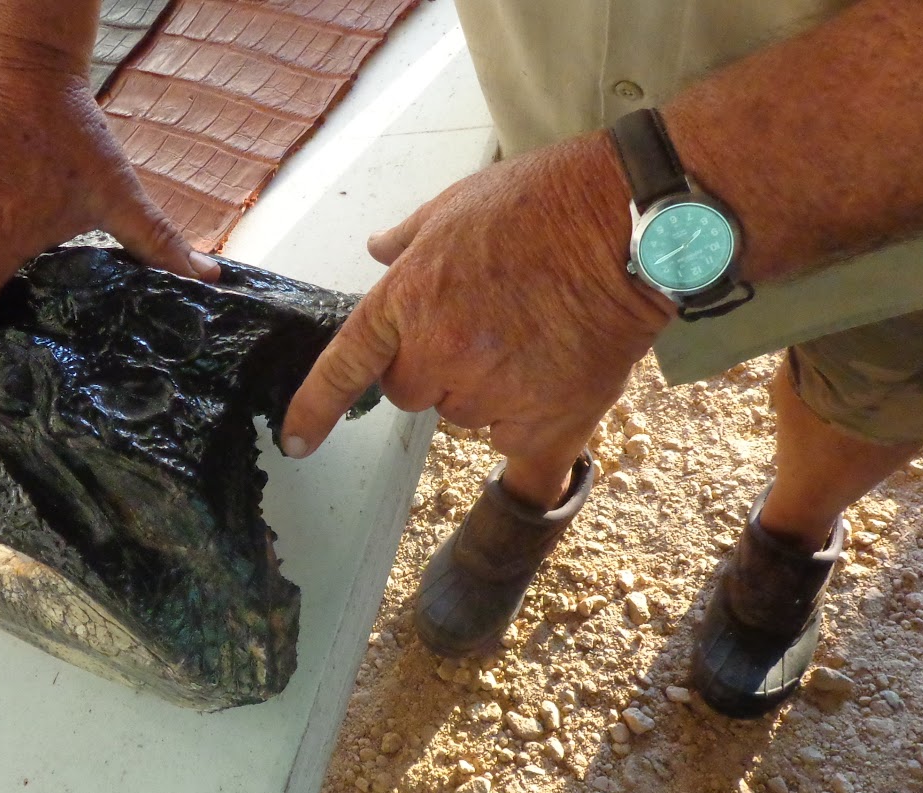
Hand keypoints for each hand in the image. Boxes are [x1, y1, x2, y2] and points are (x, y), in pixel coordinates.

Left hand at [280, 133, 672, 471]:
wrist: (627, 222)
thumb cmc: (542, 202)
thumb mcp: (455, 203)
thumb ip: (408, 240)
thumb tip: (376, 249)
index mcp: (406, 301)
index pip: (345, 367)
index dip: (315, 410)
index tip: (296, 442)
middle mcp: (440, 354)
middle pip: (413, 394)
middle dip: (436, 369)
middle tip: (487, 325)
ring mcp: (493, 392)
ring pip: (469, 418)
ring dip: (489, 392)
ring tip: (534, 337)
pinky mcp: (548, 422)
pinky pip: (522, 460)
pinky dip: (532, 435)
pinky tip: (551, 405)